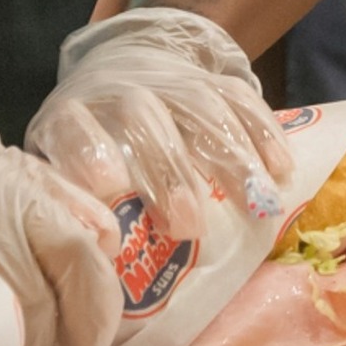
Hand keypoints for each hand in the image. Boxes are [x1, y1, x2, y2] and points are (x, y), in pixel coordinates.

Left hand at [26, 8, 293, 240]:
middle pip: (144, 120)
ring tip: (257, 205)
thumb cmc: (88, 150)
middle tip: (189, 227)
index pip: (72, 128)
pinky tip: (282, 171)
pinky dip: (264, 133)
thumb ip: (74, 212)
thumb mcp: (63, 175)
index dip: (90, 155)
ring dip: (231, 157)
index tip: (111, 190)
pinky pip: (240, 99)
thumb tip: (92, 271)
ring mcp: (167, 81)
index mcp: (68, 117)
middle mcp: (117, 91)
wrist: (118, 73)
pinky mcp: (209, 79)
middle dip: (170, 173)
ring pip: (200, 108)